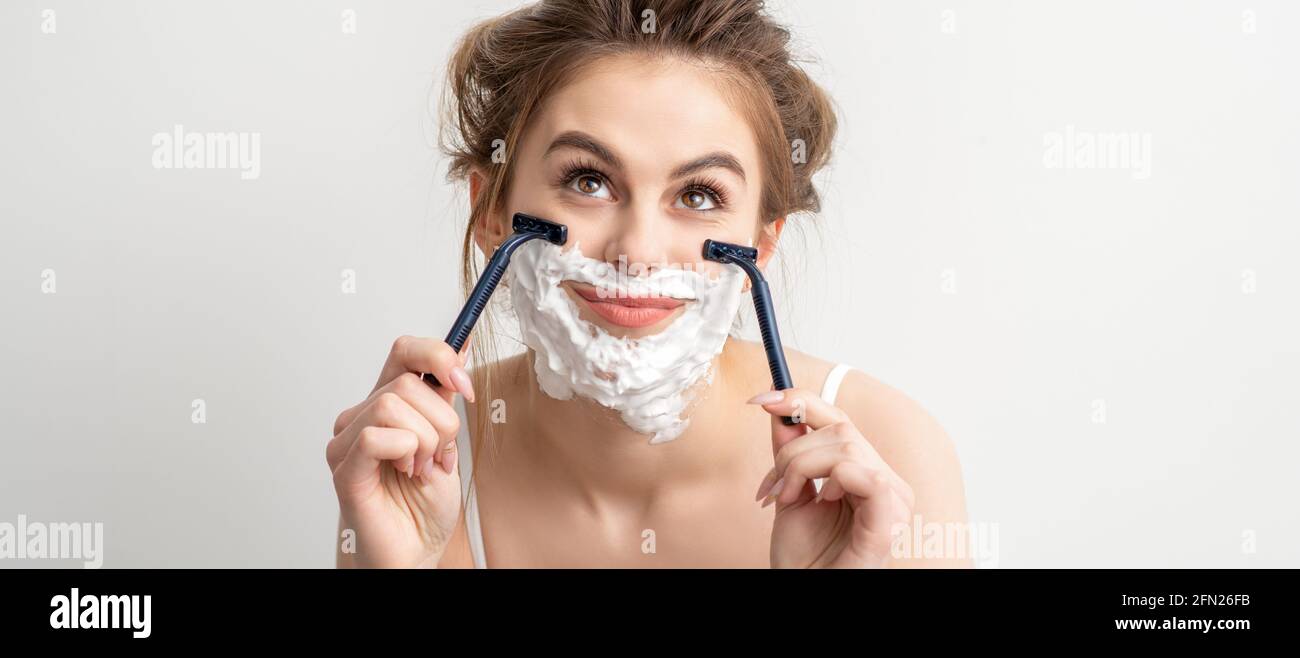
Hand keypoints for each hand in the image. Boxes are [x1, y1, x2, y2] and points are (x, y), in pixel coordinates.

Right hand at [326, 336, 474, 567]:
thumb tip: (463, 345)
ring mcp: (347, 442)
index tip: (464, 384)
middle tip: (441, 454)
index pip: (404, 351)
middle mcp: (361, 416)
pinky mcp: (345, 469)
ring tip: (423, 468)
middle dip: (442, 420)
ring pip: (392, 405)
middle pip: (406, 382)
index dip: (438, 356)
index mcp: (387, 403)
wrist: (416, 551)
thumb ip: (446, 395)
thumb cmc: (425, 504)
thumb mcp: (448, 439)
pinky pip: (374, 437)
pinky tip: (407, 473)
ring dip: (426, 440)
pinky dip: (405, 452)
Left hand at [750, 388, 914, 567]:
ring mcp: (892, 502)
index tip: (760, 400)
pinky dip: (836, 480)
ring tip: (787, 499)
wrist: (805, 590)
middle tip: (773, 486)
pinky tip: (822, 500)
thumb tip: (779, 409)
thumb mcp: (789, 492)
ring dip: (802, 467)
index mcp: (865, 472)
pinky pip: (868, 478)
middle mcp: (885, 482)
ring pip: (847, 448)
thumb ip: (789, 452)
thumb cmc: (804, 557)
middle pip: (840, 430)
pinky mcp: (889, 522)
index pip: (840, 420)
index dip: (801, 401)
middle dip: (793, 451)